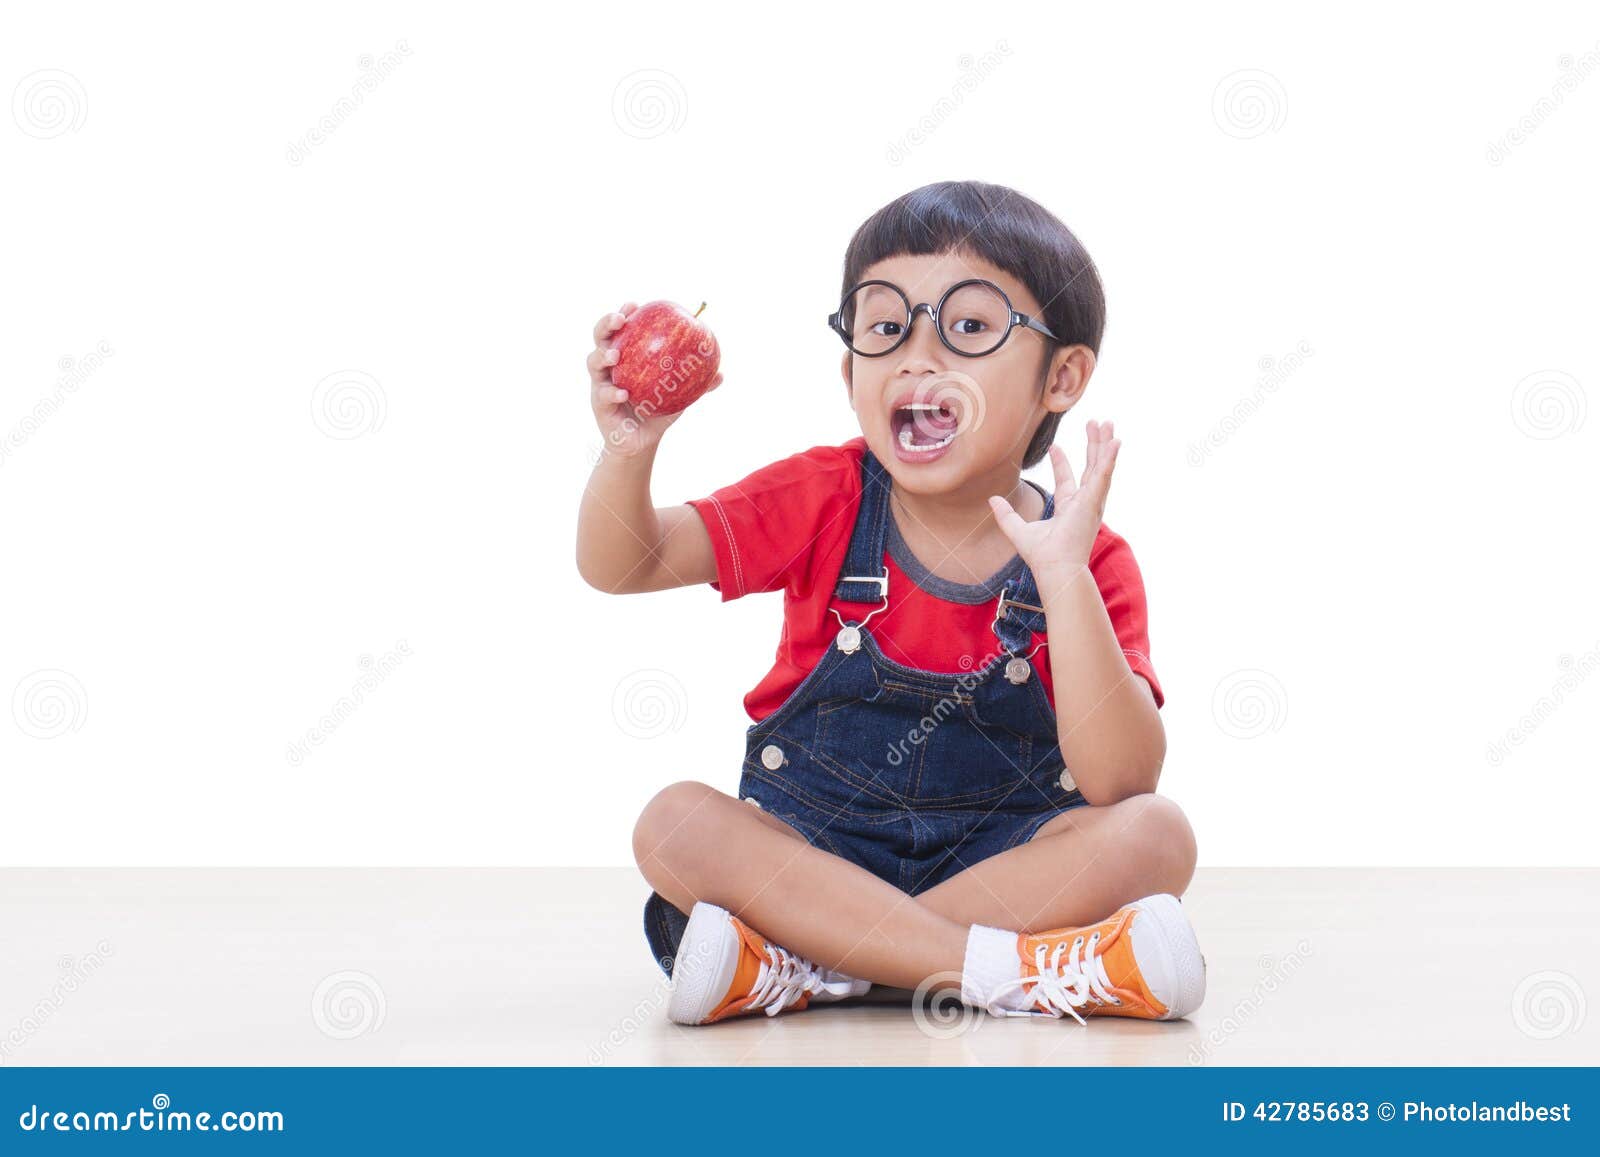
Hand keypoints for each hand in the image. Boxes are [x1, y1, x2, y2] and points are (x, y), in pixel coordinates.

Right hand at [588, 302, 723, 458]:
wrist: (642, 440)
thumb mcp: (680, 395)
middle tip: (620, 320)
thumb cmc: (659, 409)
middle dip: (606, 324)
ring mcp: (601, 383)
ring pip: (593, 362)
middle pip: (600, 337)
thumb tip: (722, 374)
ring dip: (603, 355)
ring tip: (615, 356)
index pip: (622, 329)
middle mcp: (609, 365)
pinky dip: (612, 392)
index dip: (624, 314)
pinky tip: (623, 393)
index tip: (635, 305)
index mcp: (626, 355)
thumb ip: (697, 383)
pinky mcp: (598, 404)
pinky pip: (602, 395)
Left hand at [987, 420, 1120, 579]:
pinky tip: (1115, 441)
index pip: (1066, 480)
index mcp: (1068, 509)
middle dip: (1092, 446)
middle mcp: (1083, 503)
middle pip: (1090, 468)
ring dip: (1104, 445)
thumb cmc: (1042, 556)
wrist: (1055, 568)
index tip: (1054, 447)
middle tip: (1094, 425)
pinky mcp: (1094, 501)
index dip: (1061, 462)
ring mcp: (1091, 501)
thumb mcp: (1018, 530)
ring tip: (1106, 423)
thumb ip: (1005, 515)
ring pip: (1100, 466)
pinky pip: (1104, 474)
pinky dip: (1110, 457)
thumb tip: (992, 500)